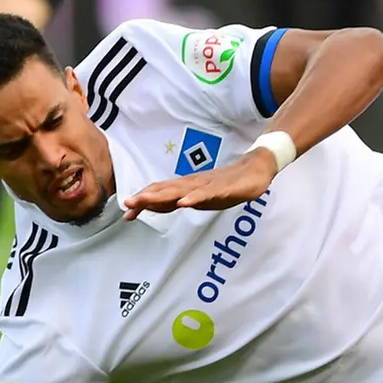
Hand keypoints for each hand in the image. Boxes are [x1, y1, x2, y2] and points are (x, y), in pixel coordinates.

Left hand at [124, 150, 275, 219]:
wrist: (255, 168)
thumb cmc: (230, 184)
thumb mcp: (205, 197)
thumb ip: (187, 200)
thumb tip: (169, 206)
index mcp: (188, 187)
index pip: (161, 193)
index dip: (144, 202)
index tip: (127, 213)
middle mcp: (193, 184)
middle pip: (166, 190)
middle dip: (146, 198)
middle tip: (127, 205)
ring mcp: (207, 186)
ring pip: (180, 191)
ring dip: (161, 196)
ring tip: (144, 201)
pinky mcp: (222, 188)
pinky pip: (206, 194)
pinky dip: (193, 198)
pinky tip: (183, 203)